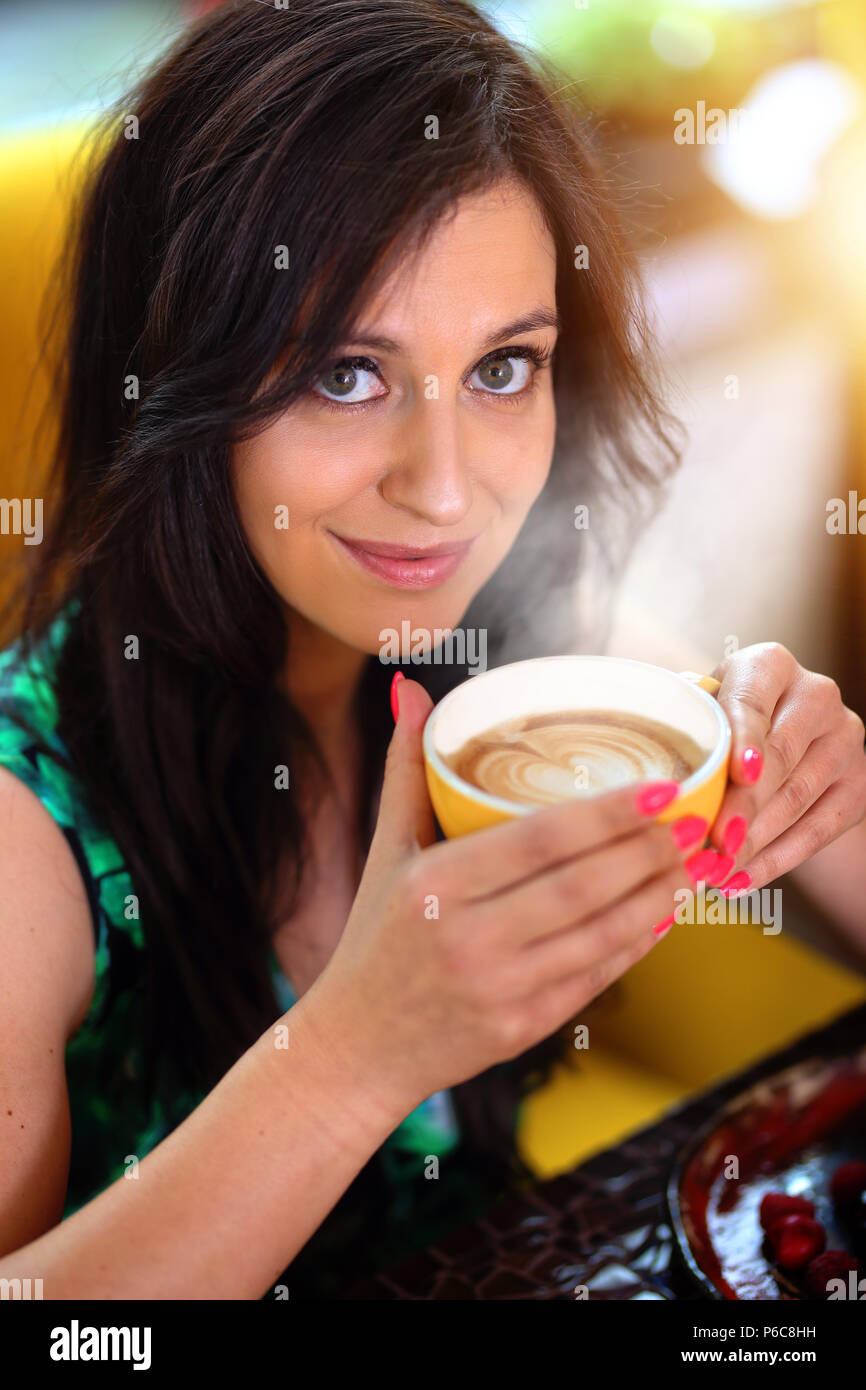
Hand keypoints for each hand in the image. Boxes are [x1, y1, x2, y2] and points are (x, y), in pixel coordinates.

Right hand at [313, 677, 700, 1115]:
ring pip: (602, 935)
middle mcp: (470, 938)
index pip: (541, 840)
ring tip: (695, 860)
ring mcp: (500, 989)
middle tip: (696, 819)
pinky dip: (636, 944)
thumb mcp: (385, 848)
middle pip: (584, 886)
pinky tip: (664, 913)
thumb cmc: (376, 935)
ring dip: (658, 896)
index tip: (662, 787)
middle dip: (650, 851)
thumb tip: (407, 685)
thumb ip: (406, 765)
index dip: (610, 814)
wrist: (357, 1046)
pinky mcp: (522, 1029)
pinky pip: (596, 978)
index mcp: (436, 885)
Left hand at [705, 643, 865, 892]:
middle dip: (743, 805)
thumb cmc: (718, 723)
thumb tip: (642, 761)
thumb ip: (680, 726)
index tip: (738, 774)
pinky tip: (742, 881)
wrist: (776, 737)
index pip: (752, 702)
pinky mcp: (858, 783)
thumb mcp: (700, 710)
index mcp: (768, 665)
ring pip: (799, 797)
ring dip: (755, 841)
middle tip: (712, 843)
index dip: (745, 740)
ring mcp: (844, 738)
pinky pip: (819, 829)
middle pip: (780, 756)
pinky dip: (777, 860)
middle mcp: (816, 694)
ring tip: (716, 870)